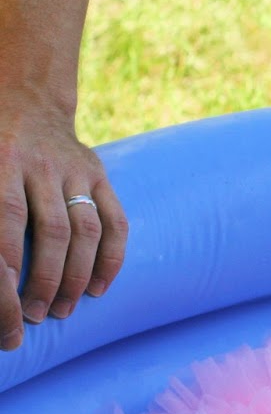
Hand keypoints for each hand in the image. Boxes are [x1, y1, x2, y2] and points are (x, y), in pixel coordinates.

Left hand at [0, 89, 127, 351]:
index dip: (10, 261)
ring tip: (64, 310)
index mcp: (0, 160)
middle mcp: (41, 165)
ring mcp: (75, 171)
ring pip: (85, 232)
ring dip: (77, 277)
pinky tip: (100, 289)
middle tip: (35, 316)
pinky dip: (112, 259)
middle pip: (51, 232)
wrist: (23, 97)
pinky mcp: (100, 176)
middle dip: (45, 280)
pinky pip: (116, 223)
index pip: (7, 218)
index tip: (6, 300)